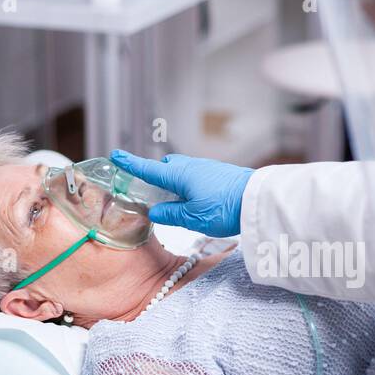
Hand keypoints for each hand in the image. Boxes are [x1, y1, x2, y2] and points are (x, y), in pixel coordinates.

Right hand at [110, 150, 252, 238]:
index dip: (131, 164)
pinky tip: (197, 200)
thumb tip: (155, 211)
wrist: (259, 199)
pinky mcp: (220, 174)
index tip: (116, 155)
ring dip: (175, 183)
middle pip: (166, 168)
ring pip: (183, 172)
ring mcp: (207, 168)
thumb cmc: (225, 208)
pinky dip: (190, 185)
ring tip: (177, 202)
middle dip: (157, 176)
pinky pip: (197, 176)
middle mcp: (191, 167)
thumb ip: (170, 215)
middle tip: (151, 191)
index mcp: (179, 176)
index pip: (148, 169)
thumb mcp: (192, 218)